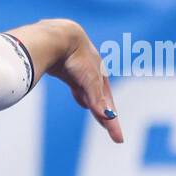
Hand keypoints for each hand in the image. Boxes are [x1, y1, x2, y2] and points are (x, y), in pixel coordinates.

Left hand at [45, 22, 123, 143]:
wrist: (57, 37)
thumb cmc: (75, 57)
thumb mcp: (88, 80)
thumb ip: (96, 98)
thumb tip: (108, 117)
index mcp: (102, 76)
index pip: (108, 104)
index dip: (113, 121)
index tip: (118, 138)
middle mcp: (93, 73)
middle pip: (101, 99)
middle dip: (106, 114)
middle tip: (111, 129)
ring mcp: (79, 71)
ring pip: (89, 92)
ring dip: (94, 104)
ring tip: (99, 115)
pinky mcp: (66, 69)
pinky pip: (77, 85)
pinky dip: (80, 94)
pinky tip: (81, 98)